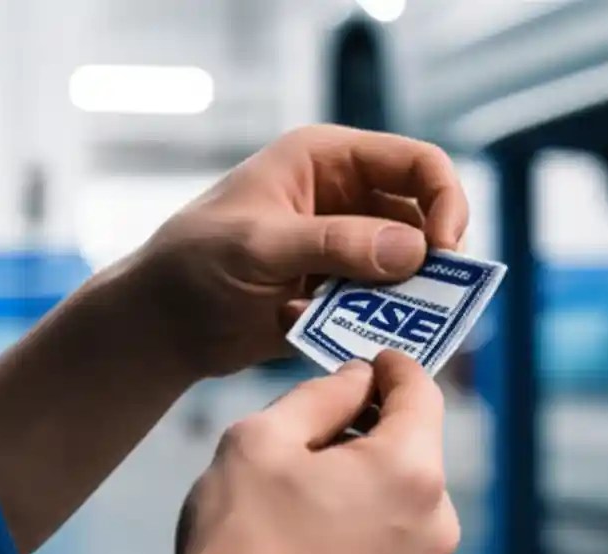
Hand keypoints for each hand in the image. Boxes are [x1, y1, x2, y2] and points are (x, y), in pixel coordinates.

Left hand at [117, 124, 468, 378]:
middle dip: (434, 259)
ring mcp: (347, 247)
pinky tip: (359, 339)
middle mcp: (346, 197)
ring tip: (389, 327)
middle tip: (431, 303)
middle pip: (426, 216)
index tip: (445, 252)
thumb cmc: (193, 266)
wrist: (161, 326)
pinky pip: (388, 304)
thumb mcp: (260, 247)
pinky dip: (387, 323)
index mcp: (327, 160)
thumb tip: (413, 250)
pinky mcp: (342, 293)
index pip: (417, 164)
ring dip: (411, 297)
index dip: (445, 200)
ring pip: (413, 266)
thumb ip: (334, 244)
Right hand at [158, 352, 458, 553]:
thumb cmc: (238, 543)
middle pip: (413, 446)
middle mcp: (438, 522)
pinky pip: (393, 540)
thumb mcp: (260, 439)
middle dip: (369, 425)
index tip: (369, 357)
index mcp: (411, 471)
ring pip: (402, 495)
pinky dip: (364, 521)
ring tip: (300, 490)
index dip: (394, 365)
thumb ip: (320, 394)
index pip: (422, 392)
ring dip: (365, 476)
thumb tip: (357, 380)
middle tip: (312, 425)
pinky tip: (309, 536)